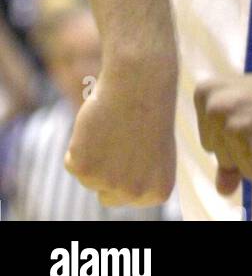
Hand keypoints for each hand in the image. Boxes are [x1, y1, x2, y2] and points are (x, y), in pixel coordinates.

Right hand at [65, 62, 176, 205]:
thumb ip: (140, 177)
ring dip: (92, 154)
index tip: (136, 145)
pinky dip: (77, 143)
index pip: (127, 195)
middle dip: (107, 170)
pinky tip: (97, 124)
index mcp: (158, 191)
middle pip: (105, 194)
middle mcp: (135, 193)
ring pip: (87, 179)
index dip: (126, 168)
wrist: (139, 80)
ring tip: (112, 128)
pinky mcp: (84, 169)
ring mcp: (110, 183)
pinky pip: (70, 161)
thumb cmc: (148, 108)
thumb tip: (113, 193)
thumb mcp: (155, 151)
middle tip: (119, 138)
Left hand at [195, 62, 251, 195]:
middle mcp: (216, 111)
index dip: (236, 136)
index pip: (210, 144)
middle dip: (250, 150)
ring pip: (247, 173)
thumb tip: (222, 190)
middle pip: (226, 160)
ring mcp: (239, 132)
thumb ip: (227, 154)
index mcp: (206, 95)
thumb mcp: (247, 115)